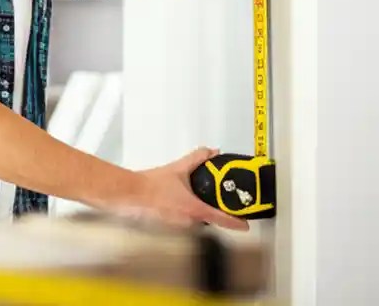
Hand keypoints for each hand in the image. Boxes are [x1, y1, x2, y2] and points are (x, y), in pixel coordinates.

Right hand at [126, 147, 248, 231]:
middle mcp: (189, 222)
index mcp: (195, 209)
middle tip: (218, 202)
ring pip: (197, 223)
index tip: (246, 225)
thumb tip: (211, 152)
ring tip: (196, 199)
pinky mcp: (169, 226)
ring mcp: (179, 226)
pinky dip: (187, 214)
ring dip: (199, 213)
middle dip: (214, 212)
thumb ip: (198, 158)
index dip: (236, 223)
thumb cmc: (153, 185)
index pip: (222, 220)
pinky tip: (180, 203)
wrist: (132, 193)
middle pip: (210, 221)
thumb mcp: (178, 168)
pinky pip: (185, 222)